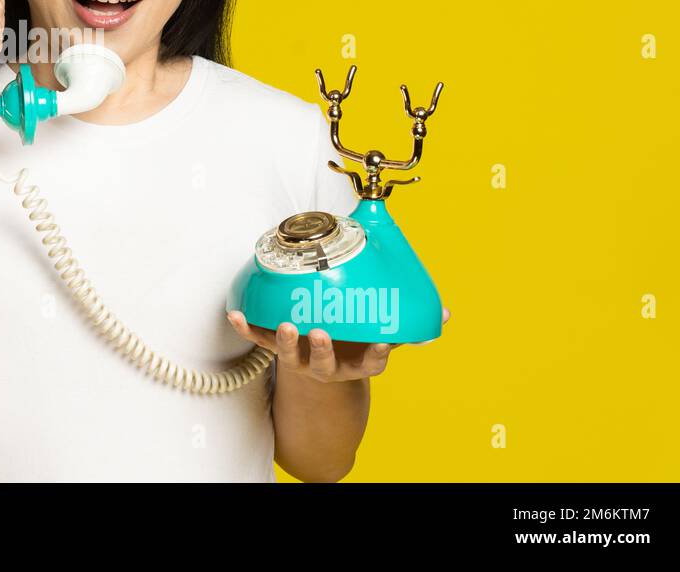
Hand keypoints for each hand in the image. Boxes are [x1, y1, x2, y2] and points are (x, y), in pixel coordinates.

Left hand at [226, 306, 450, 383]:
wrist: (325, 363)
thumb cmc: (357, 340)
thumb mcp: (382, 337)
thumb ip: (408, 325)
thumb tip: (444, 314)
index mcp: (357, 363)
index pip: (372, 364)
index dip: (378, 355)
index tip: (382, 344)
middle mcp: (328, 366)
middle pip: (324, 363)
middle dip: (322, 349)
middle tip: (320, 332)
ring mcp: (301, 360)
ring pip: (291, 356)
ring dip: (286, 341)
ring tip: (286, 324)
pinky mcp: (278, 349)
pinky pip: (260, 340)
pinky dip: (246, 328)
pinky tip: (234, 313)